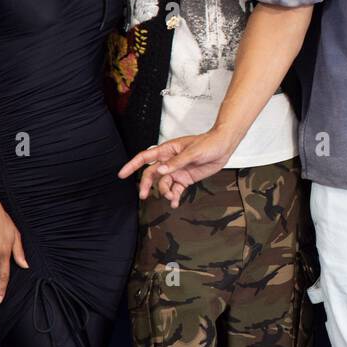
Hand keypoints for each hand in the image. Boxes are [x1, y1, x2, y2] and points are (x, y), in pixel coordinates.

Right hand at [118, 132, 232, 207]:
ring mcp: (177, 170)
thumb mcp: (193, 152)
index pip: (145, 157)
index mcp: (168, 150)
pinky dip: (175, 196)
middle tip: (144, 195)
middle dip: (147, 185)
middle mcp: (170, 161)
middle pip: (152, 174)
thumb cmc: (208, 143)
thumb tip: (161, 170)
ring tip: (171, 198)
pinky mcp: (186, 178)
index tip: (122, 174)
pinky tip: (175, 202)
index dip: (132, 165)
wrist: (224, 147)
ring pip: (164, 184)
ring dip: (165, 192)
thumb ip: (177, 162)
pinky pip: (176, 189)